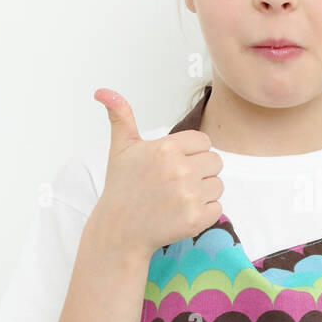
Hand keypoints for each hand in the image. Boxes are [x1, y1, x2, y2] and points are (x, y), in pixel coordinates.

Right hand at [88, 88, 223, 257]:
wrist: (120, 230)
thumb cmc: (122, 187)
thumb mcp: (121, 148)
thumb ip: (121, 116)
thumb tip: (103, 91)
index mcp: (166, 148)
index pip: (204, 142)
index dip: (192, 153)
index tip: (175, 163)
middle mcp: (180, 170)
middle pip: (215, 162)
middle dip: (200, 171)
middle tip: (176, 182)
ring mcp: (189, 196)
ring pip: (218, 185)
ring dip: (203, 192)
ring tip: (178, 197)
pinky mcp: (196, 219)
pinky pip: (218, 208)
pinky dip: (204, 212)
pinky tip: (182, 212)